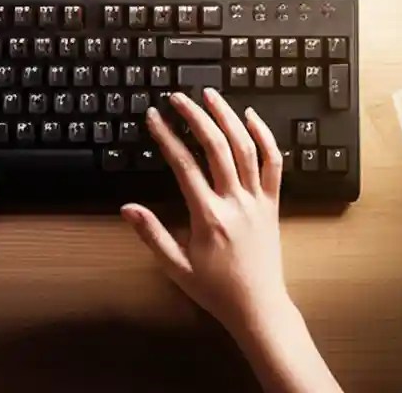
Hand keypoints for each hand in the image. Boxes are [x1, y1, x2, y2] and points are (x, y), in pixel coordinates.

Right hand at [121, 88, 289, 334]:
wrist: (258, 306)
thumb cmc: (215, 289)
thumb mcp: (176, 266)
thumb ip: (151, 234)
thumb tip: (127, 208)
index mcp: (209, 217)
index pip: (184, 166)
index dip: (166, 137)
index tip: (154, 118)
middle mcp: (235, 202)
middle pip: (216, 147)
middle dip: (195, 117)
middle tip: (178, 98)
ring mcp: (257, 200)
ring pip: (245, 148)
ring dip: (227, 117)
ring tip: (210, 96)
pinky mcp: (272, 203)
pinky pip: (274, 163)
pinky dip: (265, 136)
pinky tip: (251, 117)